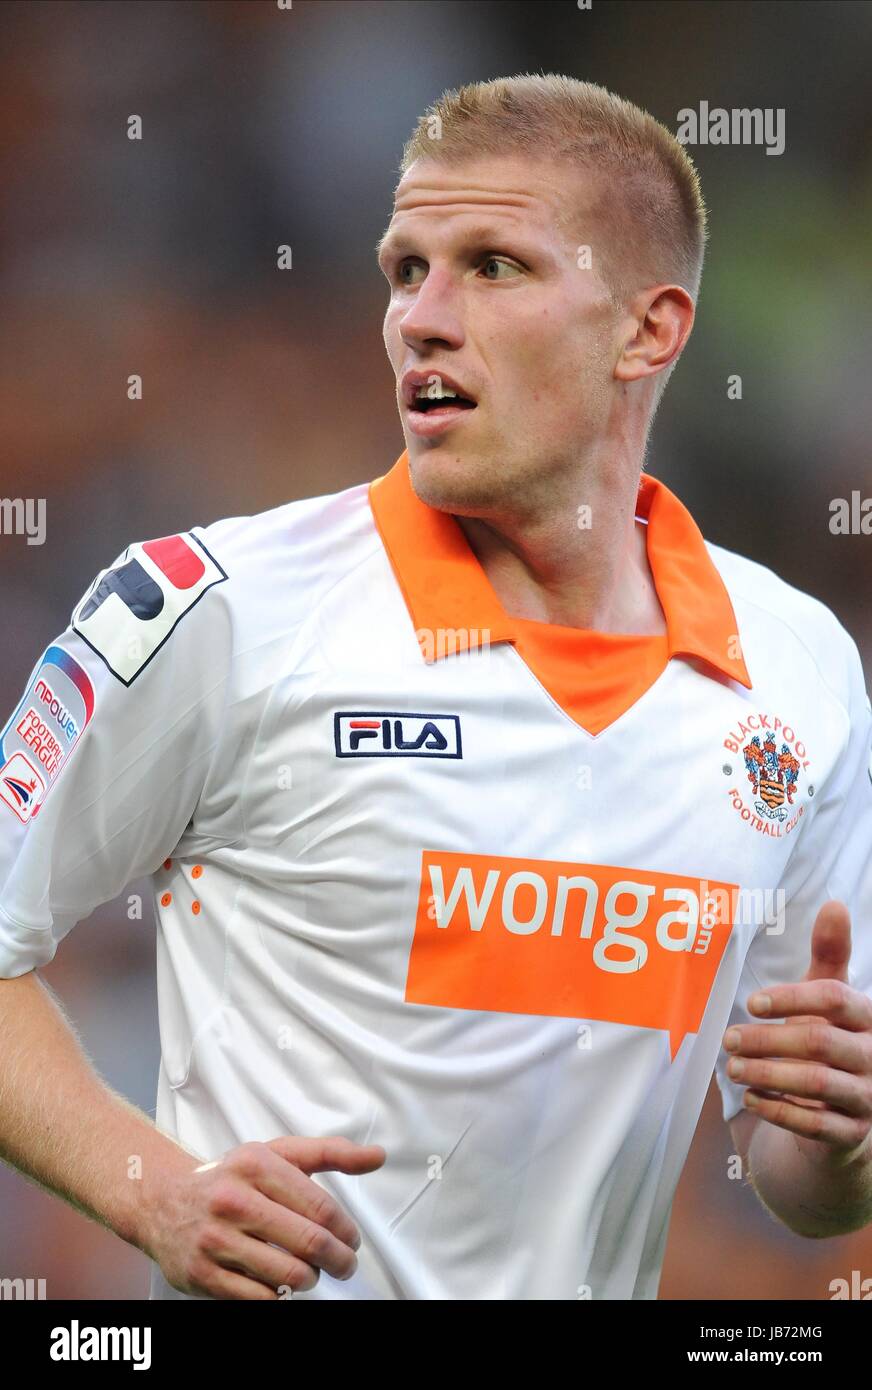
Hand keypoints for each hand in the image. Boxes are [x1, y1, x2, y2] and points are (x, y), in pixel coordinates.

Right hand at [144, 1135, 385, 1298]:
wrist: (162, 1202)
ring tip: (311, 1271)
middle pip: (309, 1243)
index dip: (346, 1230)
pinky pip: (260, 1300)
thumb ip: (329, 1153)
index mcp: (255, 1164)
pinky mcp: (203, 1274)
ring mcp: (216, 1239)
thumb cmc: (230, 1178)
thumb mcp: (275, 1154)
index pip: (320, 1206)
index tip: (352, 1240)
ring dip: (311, 1279)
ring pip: (288, 1275)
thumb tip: (376, 1156)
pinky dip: (280, 1297)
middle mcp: (233, 1199)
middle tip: (344, 1264)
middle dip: (338, 1260)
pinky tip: (282, 1284)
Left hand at [723, 900, 871, 1160]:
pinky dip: (776, 1110)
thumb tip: (834, 904)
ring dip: (766, 1074)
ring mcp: (867, 1099)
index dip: (792, 998)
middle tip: (728, 1039)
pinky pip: (812, 1124)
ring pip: (815, 1083)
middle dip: (768, 1039)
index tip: (751, 1002)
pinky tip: (749, 1097)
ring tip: (732, 1067)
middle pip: (820, 1042)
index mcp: (870, 1017)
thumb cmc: (834, 1037)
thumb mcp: (831, 997)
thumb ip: (831, 954)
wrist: (850, 1108)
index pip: (836, 998)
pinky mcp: (851, 1134)